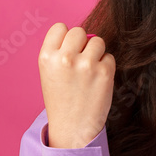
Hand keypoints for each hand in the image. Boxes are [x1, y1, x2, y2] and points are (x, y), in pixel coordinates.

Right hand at [38, 24, 114, 148]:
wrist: (72, 128)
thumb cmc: (61, 99)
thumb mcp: (49, 72)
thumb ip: (61, 51)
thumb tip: (84, 35)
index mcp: (46, 57)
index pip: (60, 27)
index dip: (66, 38)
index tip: (68, 51)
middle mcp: (65, 58)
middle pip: (79, 31)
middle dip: (82, 44)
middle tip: (80, 63)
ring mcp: (85, 64)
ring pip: (97, 42)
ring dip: (96, 54)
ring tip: (88, 73)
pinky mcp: (104, 72)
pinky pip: (109, 57)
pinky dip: (106, 67)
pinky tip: (97, 82)